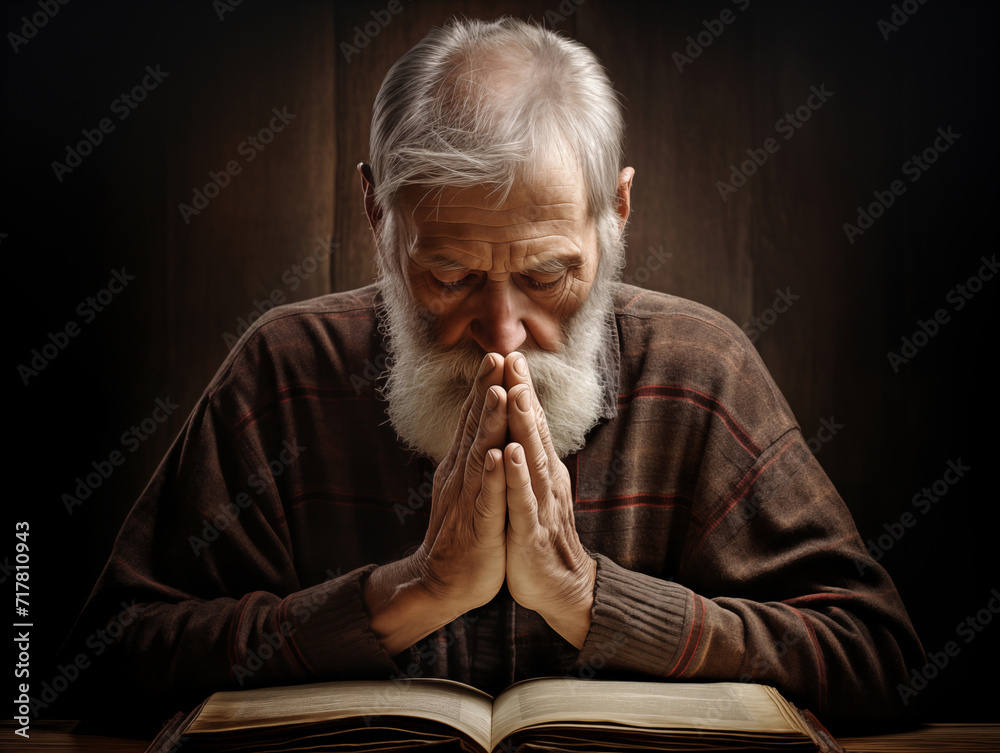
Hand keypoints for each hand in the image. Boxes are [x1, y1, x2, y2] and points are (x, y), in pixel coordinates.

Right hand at [409, 353, 509, 612]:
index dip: (484, 387)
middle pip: (474, 427)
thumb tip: (484, 423)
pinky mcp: (477, 527)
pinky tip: (498, 456)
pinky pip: (486, 498)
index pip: (473, 420)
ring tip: (497, 393)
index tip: (497, 353)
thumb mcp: (470, 486)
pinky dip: (492, 476)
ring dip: (488, 424)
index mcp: (463, 466)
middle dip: (486, 391)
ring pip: (480, 455)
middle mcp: (461, 476)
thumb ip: (475, 454)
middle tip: (495, 355)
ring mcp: (468, 500)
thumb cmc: (464, 532)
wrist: (443, 582)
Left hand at [501, 352, 596, 647]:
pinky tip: (510, 453)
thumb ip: (532, 457)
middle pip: (535, 432)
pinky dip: (517, 476)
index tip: (511, 355)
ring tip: (517, 393)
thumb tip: (525, 424)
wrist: (561, 589)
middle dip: (524, 394)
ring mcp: (541, 506)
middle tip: (514, 358)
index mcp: (542, 471)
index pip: (532, 424)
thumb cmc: (541, 536)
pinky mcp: (531, 532)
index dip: (522, 390)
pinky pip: (523, 500)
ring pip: (532, 459)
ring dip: (524, 425)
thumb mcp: (536, 491)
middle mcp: (546, 482)